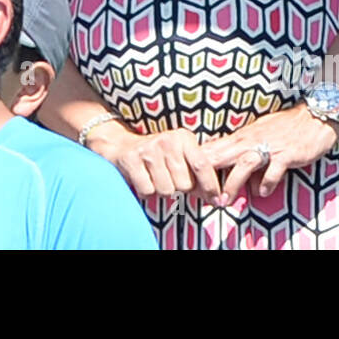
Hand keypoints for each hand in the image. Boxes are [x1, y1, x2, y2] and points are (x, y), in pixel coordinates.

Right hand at [87, 122, 221, 203]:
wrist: (121, 144)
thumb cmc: (158, 156)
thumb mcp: (181, 157)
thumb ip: (198, 176)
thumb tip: (217, 201)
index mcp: (183, 138)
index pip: (202, 165)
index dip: (211, 186)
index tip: (217, 201)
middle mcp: (167, 141)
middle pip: (184, 184)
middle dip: (179, 189)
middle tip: (170, 179)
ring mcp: (148, 150)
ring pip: (166, 191)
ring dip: (161, 190)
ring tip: (156, 177)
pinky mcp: (131, 160)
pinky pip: (147, 191)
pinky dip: (146, 192)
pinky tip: (143, 179)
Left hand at [199, 105, 338, 204]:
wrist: (315, 117)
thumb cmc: (287, 129)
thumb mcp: (262, 142)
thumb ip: (252, 163)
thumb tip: (247, 187)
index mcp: (242, 137)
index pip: (214, 149)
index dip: (200, 164)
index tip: (189, 181)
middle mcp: (251, 140)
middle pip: (223, 155)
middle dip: (209, 175)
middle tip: (198, 195)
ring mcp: (269, 146)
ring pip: (244, 163)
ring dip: (233, 182)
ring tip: (225, 200)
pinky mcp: (287, 153)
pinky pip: (273, 168)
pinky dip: (267, 181)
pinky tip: (262, 192)